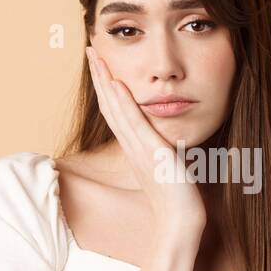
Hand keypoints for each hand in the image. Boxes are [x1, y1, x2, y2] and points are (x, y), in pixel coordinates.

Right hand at [86, 46, 206, 237]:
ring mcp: (139, 148)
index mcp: (134, 146)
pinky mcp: (151, 153)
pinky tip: (117, 83)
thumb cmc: (179, 198)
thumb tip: (175, 142)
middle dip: (99, 74)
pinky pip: (133, 123)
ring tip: (96, 56)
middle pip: (109, 104)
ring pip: (116, 108)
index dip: (106, 85)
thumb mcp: (170, 166)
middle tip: (90, 48)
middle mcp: (131, 145)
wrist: (181, 222)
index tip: (101, 63)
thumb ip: (167, 151)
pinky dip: (123, 103)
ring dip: (105, 80)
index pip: (116, 110)